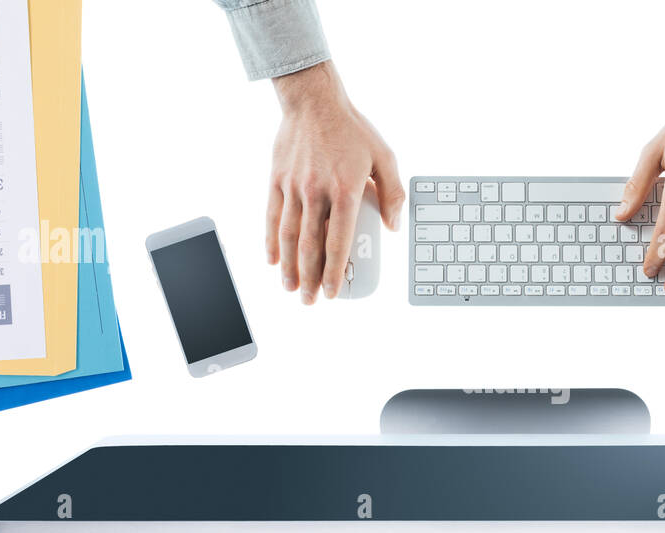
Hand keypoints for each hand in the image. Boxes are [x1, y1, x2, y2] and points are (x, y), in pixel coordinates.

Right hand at [267, 63, 403, 302]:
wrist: (314, 101)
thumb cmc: (351, 129)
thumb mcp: (384, 157)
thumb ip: (393, 193)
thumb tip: (394, 227)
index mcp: (345, 190)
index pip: (339, 242)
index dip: (335, 272)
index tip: (334, 292)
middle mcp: (317, 192)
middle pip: (310, 246)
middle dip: (310, 278)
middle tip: (311, 300)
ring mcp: (293, 187)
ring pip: (288, 236)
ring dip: (289, 267)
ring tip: (290, 288)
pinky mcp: (277, 180)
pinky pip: (271, 216)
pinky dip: (270, 241)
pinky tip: (271, 260)